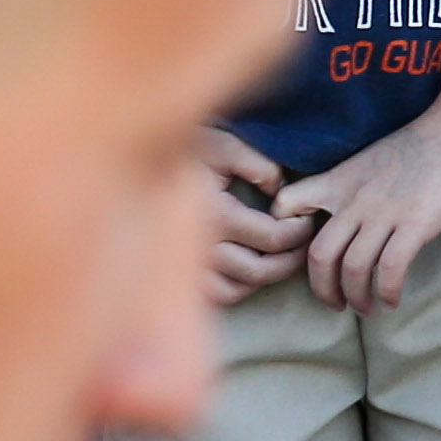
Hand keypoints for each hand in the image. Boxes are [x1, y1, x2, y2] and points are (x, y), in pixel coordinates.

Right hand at [191, 123, 309, 306]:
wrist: (133, 165)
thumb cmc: (182, 152)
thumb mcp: (222, 146)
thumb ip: (257, 164)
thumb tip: (279, 189)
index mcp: (214, 215)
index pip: (273, 238)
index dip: (299, 232)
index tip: (307, 220)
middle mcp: (199, 248)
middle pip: (260, 270)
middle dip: (290, 258)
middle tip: (303, 241)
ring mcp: (185, 268)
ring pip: (238, 288)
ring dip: (265, 276)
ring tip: (280, 254)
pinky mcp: (177, 277)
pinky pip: (216, 295)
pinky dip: (239, 286)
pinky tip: (248, 265)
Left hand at [276, 118, 440, 313]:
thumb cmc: (424, 144)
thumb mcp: (372, 160)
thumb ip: (353, 187)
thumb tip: (349, 220)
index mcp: (339, 180)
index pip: (286, 205)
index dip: (284, 235)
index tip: (303, 256)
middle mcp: (355, 198)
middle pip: (319, 255)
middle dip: (323, 289)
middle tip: (337, 304)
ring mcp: (385, 211)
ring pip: (353, 268)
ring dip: (358, 298)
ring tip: (369, 309)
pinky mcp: (417, 222)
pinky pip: (390, 268)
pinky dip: (387, 291)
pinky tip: (393, 300)